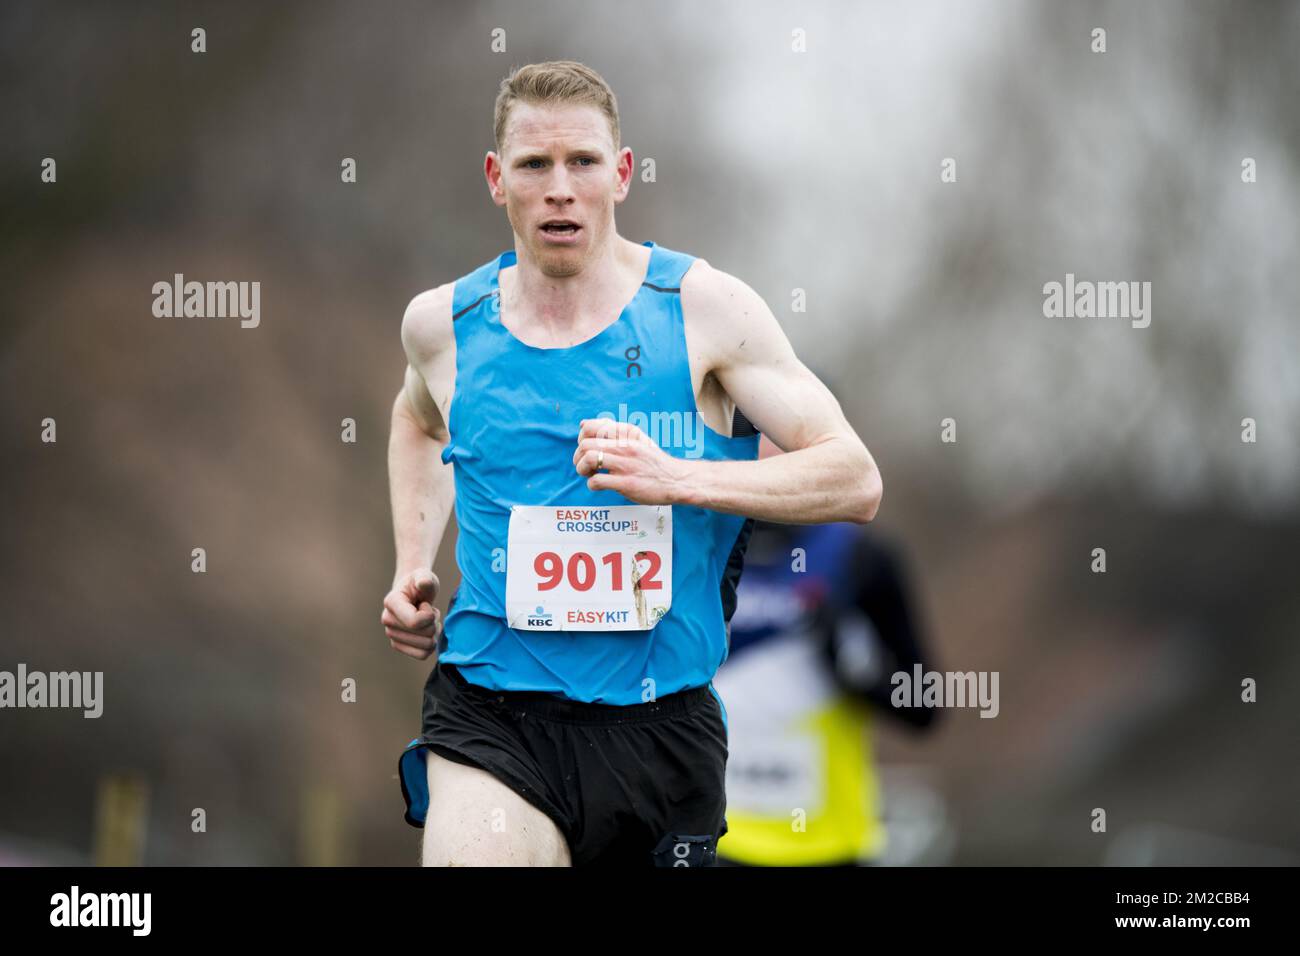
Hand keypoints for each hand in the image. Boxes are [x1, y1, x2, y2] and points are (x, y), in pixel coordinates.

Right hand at [381, 569, 441, 659]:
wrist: (414, 593)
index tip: (426, 604)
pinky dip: (431, 645)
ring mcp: (392, 635)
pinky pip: (422, 655)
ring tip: (427, 619)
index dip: (430, 615)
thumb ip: (425, 579)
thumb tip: (423, 583)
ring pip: (426, 647)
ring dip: (433, 632)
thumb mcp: (425, 576)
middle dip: (433, 623)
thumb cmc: (420, 584)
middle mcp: (387, 620)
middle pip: (424, 635)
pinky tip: (427, 630)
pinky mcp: (399, 645)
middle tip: (427, 611)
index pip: (414, 622)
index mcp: (391, 602)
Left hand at [573, 418, 691, 504]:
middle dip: (578, 457)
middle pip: (585, 445)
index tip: (588, 449)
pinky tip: (599, 486)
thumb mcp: (637, 439)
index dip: (581, 439)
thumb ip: (613, 431)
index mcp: (625, 435)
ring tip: (591, 475)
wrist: (677, 480)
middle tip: (586, 466)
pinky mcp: (626, 483)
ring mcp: (625, 465)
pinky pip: (597, 481)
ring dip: (582, 470)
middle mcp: (624, 447)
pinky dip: (592, 485)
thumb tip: (583, 424)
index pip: (590, 428)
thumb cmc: (653, 462)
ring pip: (588, 460)